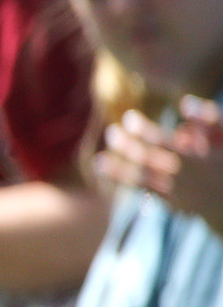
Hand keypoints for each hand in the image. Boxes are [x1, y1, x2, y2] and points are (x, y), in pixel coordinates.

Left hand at [96, 102, 222, 234]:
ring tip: (98, 161)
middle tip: (111, 132)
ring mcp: (177, 191)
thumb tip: (185, 103)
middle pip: (146, 160)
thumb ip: (209, 118)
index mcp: (195, 157)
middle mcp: (183, 175)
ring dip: (118, 170)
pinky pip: (146, 192)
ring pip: (142, 179)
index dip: (143, 129)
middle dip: (126, 146)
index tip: (129, 117)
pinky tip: (110, 174)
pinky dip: (127, 182)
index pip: (161, 141)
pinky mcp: (174, 203)